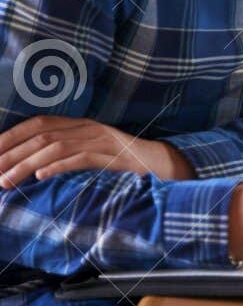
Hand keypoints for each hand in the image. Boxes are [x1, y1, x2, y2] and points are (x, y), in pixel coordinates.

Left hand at [0, 116, 193, 188]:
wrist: (164, 164)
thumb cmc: (124, 163)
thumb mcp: (92, 152)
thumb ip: (67, 153)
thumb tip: (30, 167)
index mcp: (81, 124)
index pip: (37, 124)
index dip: (10, 136)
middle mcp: (89, 128)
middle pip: (41, 136)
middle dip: (10, 154)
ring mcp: (102, 141)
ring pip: (55, 147)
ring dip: (25, 165)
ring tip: (5, 182)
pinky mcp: (114, 157)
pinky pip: (81, 158)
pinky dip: (58, 167)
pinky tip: (40, 177)